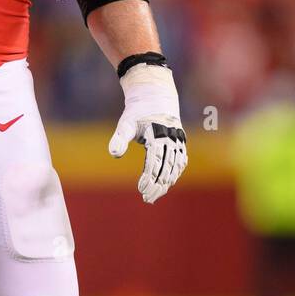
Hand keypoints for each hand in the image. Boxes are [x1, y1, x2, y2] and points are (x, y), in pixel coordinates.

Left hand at [109, 63, 187, 203]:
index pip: (155, 161)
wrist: (155, 97)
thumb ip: (119, 138)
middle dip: (157, 185)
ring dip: (166, 183)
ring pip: (175, 167)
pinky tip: (166, 185)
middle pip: (166, 167)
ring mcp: (178, 141)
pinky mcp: (181, 142)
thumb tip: (113, 155)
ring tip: (155, 196)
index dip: (149, 176)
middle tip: (147, 198)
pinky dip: (174, 174)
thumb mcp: (126, 124)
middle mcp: (171, 138)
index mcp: (158, 134)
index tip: (141, 189)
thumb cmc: (137, 112)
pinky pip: (180, 162)